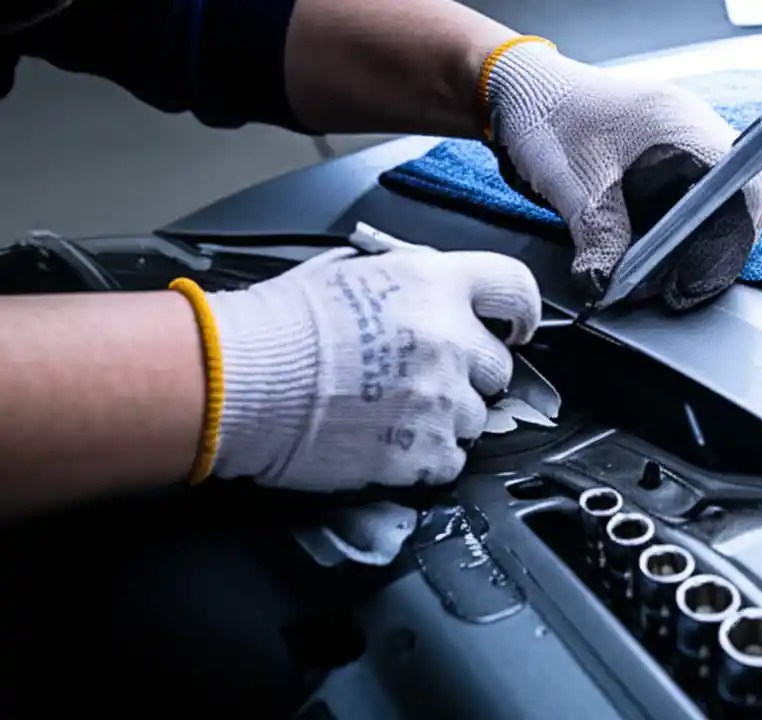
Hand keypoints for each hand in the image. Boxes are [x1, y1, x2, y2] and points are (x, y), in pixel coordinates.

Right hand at [204, 241, 540, 490]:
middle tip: (424, 377)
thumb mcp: (349, 273)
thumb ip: (407, 284)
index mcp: (434, 285)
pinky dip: (426, 457)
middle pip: (498, 366)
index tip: (515, 328)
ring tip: (392, 412)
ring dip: (445, 418)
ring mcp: (440, 399)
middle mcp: (449, 339)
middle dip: (470, 374)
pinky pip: (450, 460)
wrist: (237, 379)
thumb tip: (427, 293)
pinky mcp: (422, 451)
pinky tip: (387, 442)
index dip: (521, 312)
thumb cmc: (277, 325)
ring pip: (477, 418)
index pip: (516, 289)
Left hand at [484, 40, 761, 309]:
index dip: (730, 239)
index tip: (692, 279)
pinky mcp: (671, 157)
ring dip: (703, 239)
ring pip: (725, 200)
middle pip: (745, 196)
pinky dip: (684, 229)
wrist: (522, 90)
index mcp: (682, 124)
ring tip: (663, 273)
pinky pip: (698, 197)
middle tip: (679, 284)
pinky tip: (652, 249)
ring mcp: (686, 141)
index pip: (745, 184)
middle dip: (720, 246)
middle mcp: (695, 129)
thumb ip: (598, 237)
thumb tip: (609, 285)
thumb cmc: (548, 117)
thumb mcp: (572, 184)